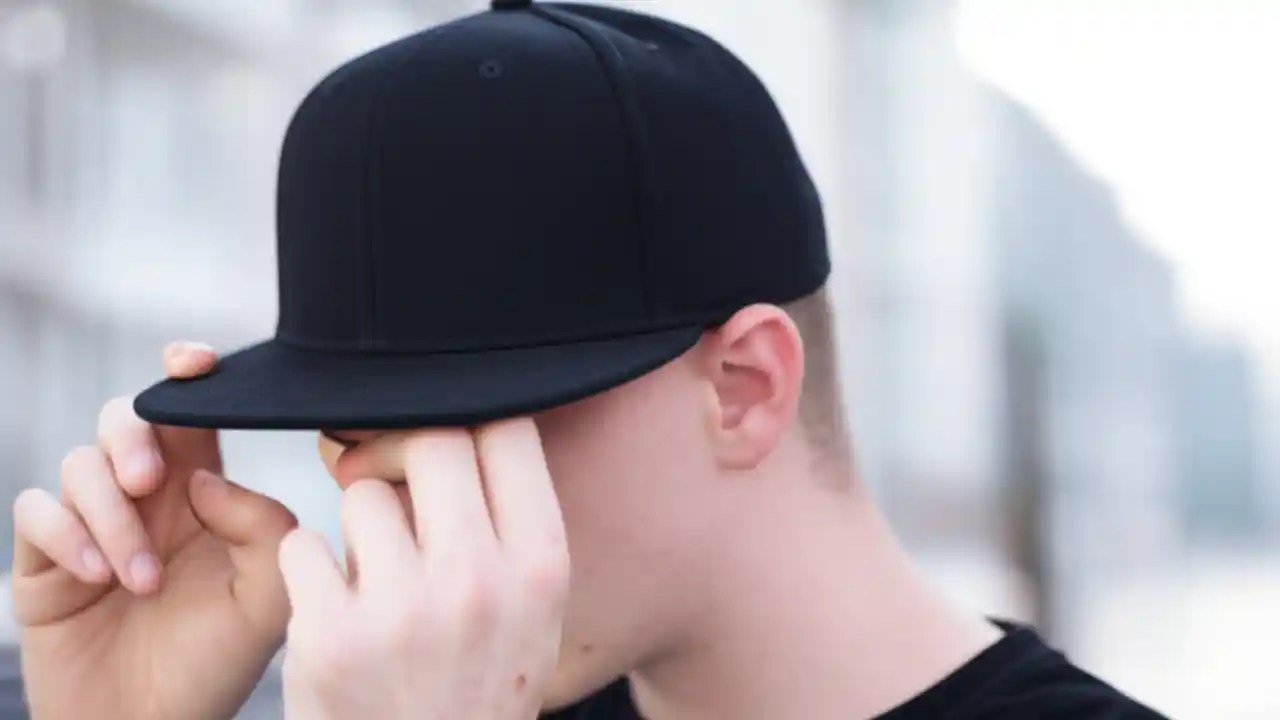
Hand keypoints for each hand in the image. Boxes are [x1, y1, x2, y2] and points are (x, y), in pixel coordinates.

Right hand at [13, 341, 297, 719]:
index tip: (194, 362)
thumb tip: (206, 476)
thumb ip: (261, 524)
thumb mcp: (267, 594)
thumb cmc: (216, 662)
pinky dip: (66, 534)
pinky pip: (37, 509)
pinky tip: (97, 576)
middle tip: (149, 482)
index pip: (192, 413)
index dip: (187, 374)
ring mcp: (92, 524)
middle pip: (125, 417)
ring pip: (81, 463)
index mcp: (202, 491)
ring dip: (110, 513)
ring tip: (139, 579)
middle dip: (134, 435)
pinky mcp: (44, 559)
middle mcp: (146, 497)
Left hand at [279, 419, 569, 719]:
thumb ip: (507, 524)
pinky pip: (303, 544)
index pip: (510, 429)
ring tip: (369, 576)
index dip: (469, 418)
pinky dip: (309, 568)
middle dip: (401, 451)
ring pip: (361, 493)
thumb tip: (445, 421)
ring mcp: (404, 609)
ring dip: (356, 523)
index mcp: (543, 567)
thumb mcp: (530, 612)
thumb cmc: (476, 690)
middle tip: (383, 479)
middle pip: (433, 438)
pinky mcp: (330, 638)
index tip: (441, 444)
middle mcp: (481, 580)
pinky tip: (332, 608)